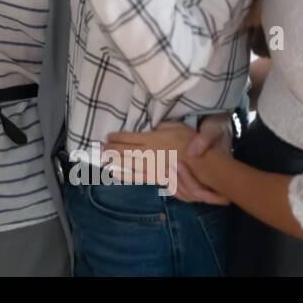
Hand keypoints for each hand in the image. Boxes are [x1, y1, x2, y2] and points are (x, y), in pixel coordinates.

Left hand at [106, 122, 229, 204]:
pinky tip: (115, 174)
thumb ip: (160, 127)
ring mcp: (151, 166)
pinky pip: (137, 176)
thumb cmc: (191, 141)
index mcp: (151, 138)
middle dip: (110, 148)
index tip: (108, 136)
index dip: (117, 137)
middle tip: (99, 148)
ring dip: (114, 161)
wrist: (202, 163)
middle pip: (125, 150)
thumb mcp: (176, 126)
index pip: (129, 137)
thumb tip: (151, 127)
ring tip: (102, 159)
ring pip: (128, 163)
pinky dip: (125, 175)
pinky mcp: (156, 176)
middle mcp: (147, 152)